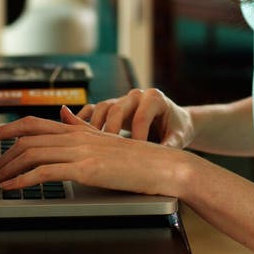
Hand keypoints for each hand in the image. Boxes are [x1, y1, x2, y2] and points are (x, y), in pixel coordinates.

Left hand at [0, 112, 189, 196]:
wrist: (166, 165)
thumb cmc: (139, 159)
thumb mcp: (106, 140)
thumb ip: (82, 128)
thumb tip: (65, 113)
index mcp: (79, 130)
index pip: (34, 123)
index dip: (6, 128)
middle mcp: (76, 135)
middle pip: (26, 136)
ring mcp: (81, 150)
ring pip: (31, 152)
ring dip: (5, 168)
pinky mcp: (86, 169)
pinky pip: (45, 171)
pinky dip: (22, 180)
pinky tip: (10, 189)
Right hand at [65, 87, 194, 147]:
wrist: (174, 120)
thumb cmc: (177, 127)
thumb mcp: (179, 136)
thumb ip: (172, 145)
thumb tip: (162, 158)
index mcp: (154, 98)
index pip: (141, 117)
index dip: (137, 138)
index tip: (135, 157)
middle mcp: (136, 95)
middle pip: (117, 109)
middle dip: (110, 132)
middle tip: (106, 153)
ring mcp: (122, 99)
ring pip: (102, 108)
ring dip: (94, 127)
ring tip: (88, 147)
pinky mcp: (112, 106)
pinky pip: (93, 109)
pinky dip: (83, 119)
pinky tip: (74, 133)